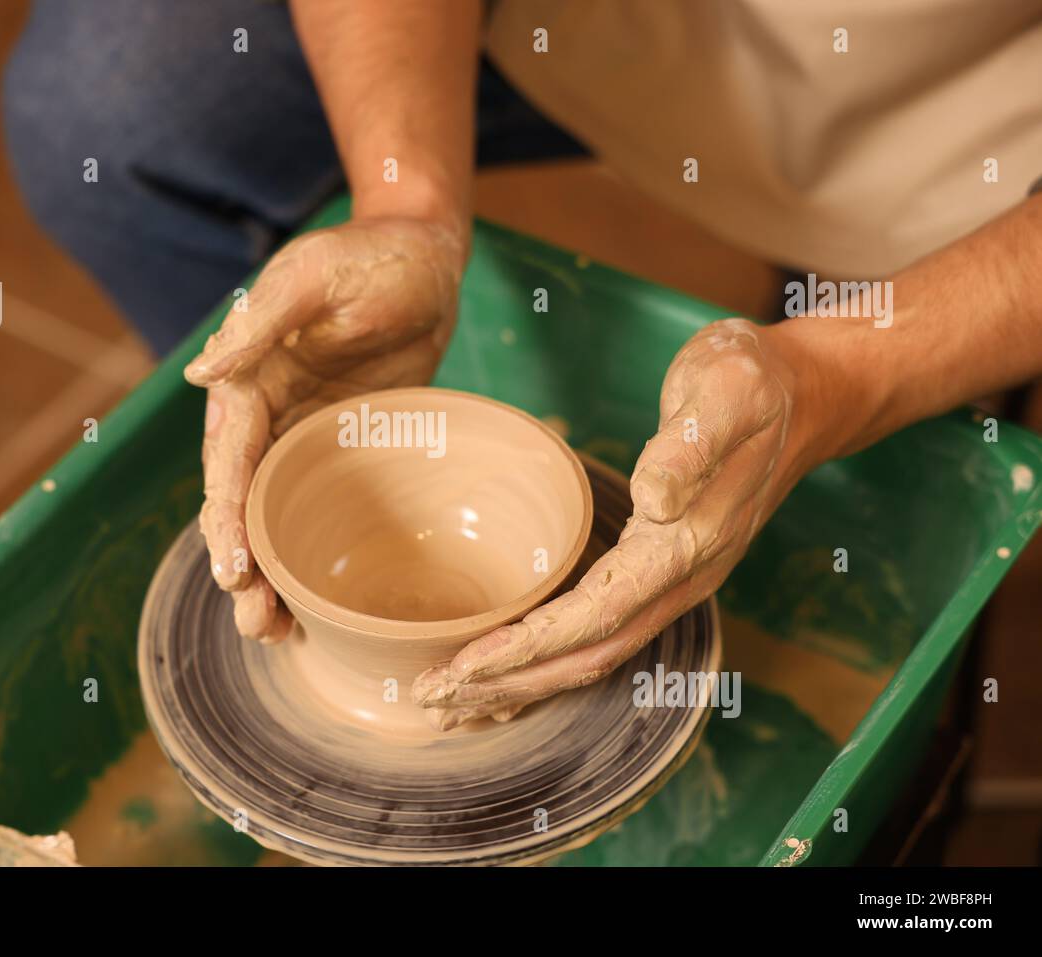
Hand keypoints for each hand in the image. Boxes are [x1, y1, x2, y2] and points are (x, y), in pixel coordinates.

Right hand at [184, 217, 466, 642]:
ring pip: (275, 520)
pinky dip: (312, 556)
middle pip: (243, 506)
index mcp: (247, 384)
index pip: (229, 463)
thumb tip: (202, 375)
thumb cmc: (367, 259)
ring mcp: (304, 441)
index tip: (237, 572)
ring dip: (271, 576)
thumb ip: (260, 325)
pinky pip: (321, 512)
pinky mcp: (344, 451)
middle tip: (259, 623)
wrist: (422, 257)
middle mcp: (266, 421)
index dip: (228, 521)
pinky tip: (318, 605)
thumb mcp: (311, 279)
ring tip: (277, 634)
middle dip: (242, 567)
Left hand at [412, 318, 835, 729]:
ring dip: (522, 685)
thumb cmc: (751, 384)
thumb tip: (653, 495)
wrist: (804, 396)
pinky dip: (548, 665)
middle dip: (509, 684)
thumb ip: (691, 443)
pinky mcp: (661, 573)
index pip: (596, 617)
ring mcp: (674, 583)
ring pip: (592, 657)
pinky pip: (600, 636)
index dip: (528, 648)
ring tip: (454, 704)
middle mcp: (681, 580)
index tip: (463, 668)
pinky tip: (509, 676)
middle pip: (586, 658)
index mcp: (687, 545)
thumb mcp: (726, 391)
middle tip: (432, 700)